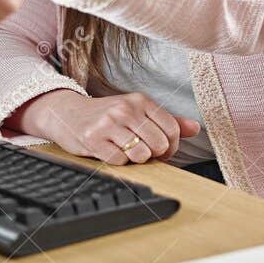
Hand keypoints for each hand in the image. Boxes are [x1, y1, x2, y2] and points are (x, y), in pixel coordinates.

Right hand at [18, 89, 200, 164]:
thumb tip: (196, 128)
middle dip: (154, 154)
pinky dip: (118, 162)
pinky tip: (110, 151)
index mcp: (140, 100)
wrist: (67, 113)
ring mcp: (108, 124)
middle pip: (159, 144)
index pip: (173, 129)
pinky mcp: (93, 140)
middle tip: (142, 152)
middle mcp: (125, 109)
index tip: (163, 150)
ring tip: (125, 150)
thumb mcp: (138, 111)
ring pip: (141, 155)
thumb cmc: (108, 115)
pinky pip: (119, 161)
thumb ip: (168, 120)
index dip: (172, 146)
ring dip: (135, 159)